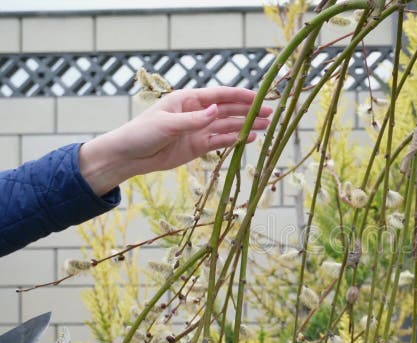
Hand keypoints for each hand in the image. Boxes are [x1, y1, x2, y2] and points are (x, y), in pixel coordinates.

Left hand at [79, 87, 272, 194]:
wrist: (129, 156)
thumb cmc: (142, 133)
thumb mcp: (167, 124)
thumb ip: (193, 119)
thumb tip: (216, 111)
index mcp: (188, 100)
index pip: (219, 95)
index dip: (240, 95)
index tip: (259, 97)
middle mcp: (196, 112)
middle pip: (228, 109)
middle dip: (249, 110)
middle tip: (270, 113)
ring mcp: (198, 130)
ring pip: (228, 126)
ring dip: (246, 125)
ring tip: (266, 126)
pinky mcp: (198, 146)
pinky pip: (221, 141)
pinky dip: (235, 140)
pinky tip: (250, 138)